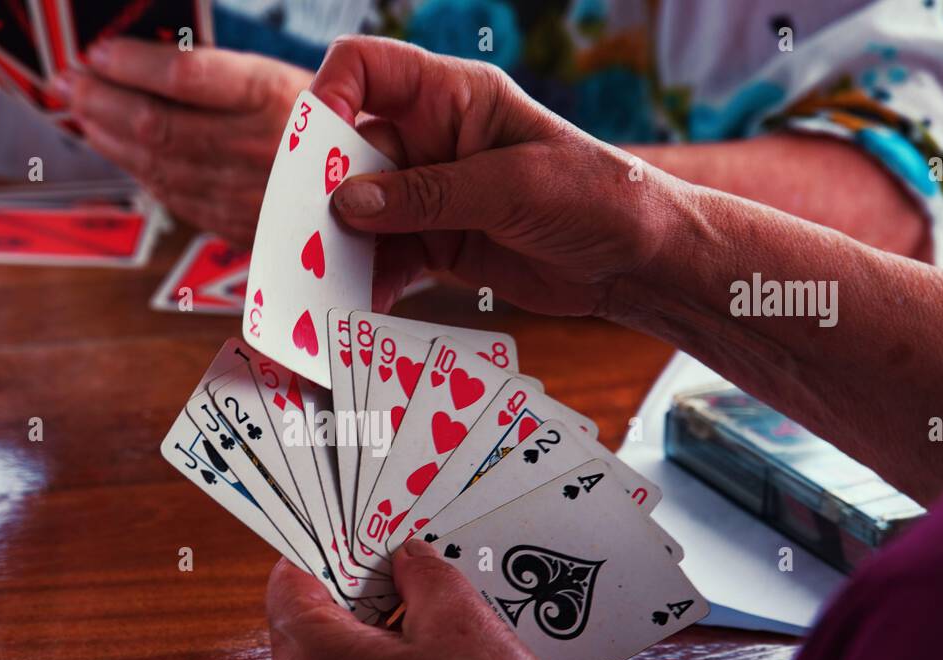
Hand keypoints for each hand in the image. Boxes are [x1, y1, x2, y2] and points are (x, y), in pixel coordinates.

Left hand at [59, 39, 311, 248]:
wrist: (370, 189)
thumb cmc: (325, 124)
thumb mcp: (289, 81)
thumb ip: (225, 76)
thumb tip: (146, 62)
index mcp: (273, 98)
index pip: (186, 75)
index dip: (133, 62)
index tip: (99, 50)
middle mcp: (256, 148)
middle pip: (157, 123)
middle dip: (102, 99)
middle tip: (70, 79)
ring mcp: (243, 192)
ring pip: (156, 162)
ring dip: (107, 134)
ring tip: (80, 109)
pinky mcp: (234, 223)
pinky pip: (171, 194)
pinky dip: (135, 168)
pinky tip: (115, 147)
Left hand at [267, 540, 597, 659]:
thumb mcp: (458, 616)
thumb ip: (420, 572)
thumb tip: (408, 558)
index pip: (289, 582)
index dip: (324, 550)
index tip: (355, 534)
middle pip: (305, 622)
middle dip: (349, 590)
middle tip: (398, 567)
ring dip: (365, 633)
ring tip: (423, 614)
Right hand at [313, 36, 684, 315]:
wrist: (635, 260)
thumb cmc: (594, 196)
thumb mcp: (512, 188)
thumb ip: (428, 195)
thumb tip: (348, 204)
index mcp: (453, 97)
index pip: (367, 69)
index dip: (331, 96)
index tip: (315, 149)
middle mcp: (432, 139)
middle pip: (350, 151)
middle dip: (325, 192)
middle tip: (307, 238)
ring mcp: (430, 194)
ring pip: (360, 211)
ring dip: (341, 246)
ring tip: (326, 284)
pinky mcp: (437, 243)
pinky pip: (385, 257)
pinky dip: (370, 280)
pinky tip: (362, 306)